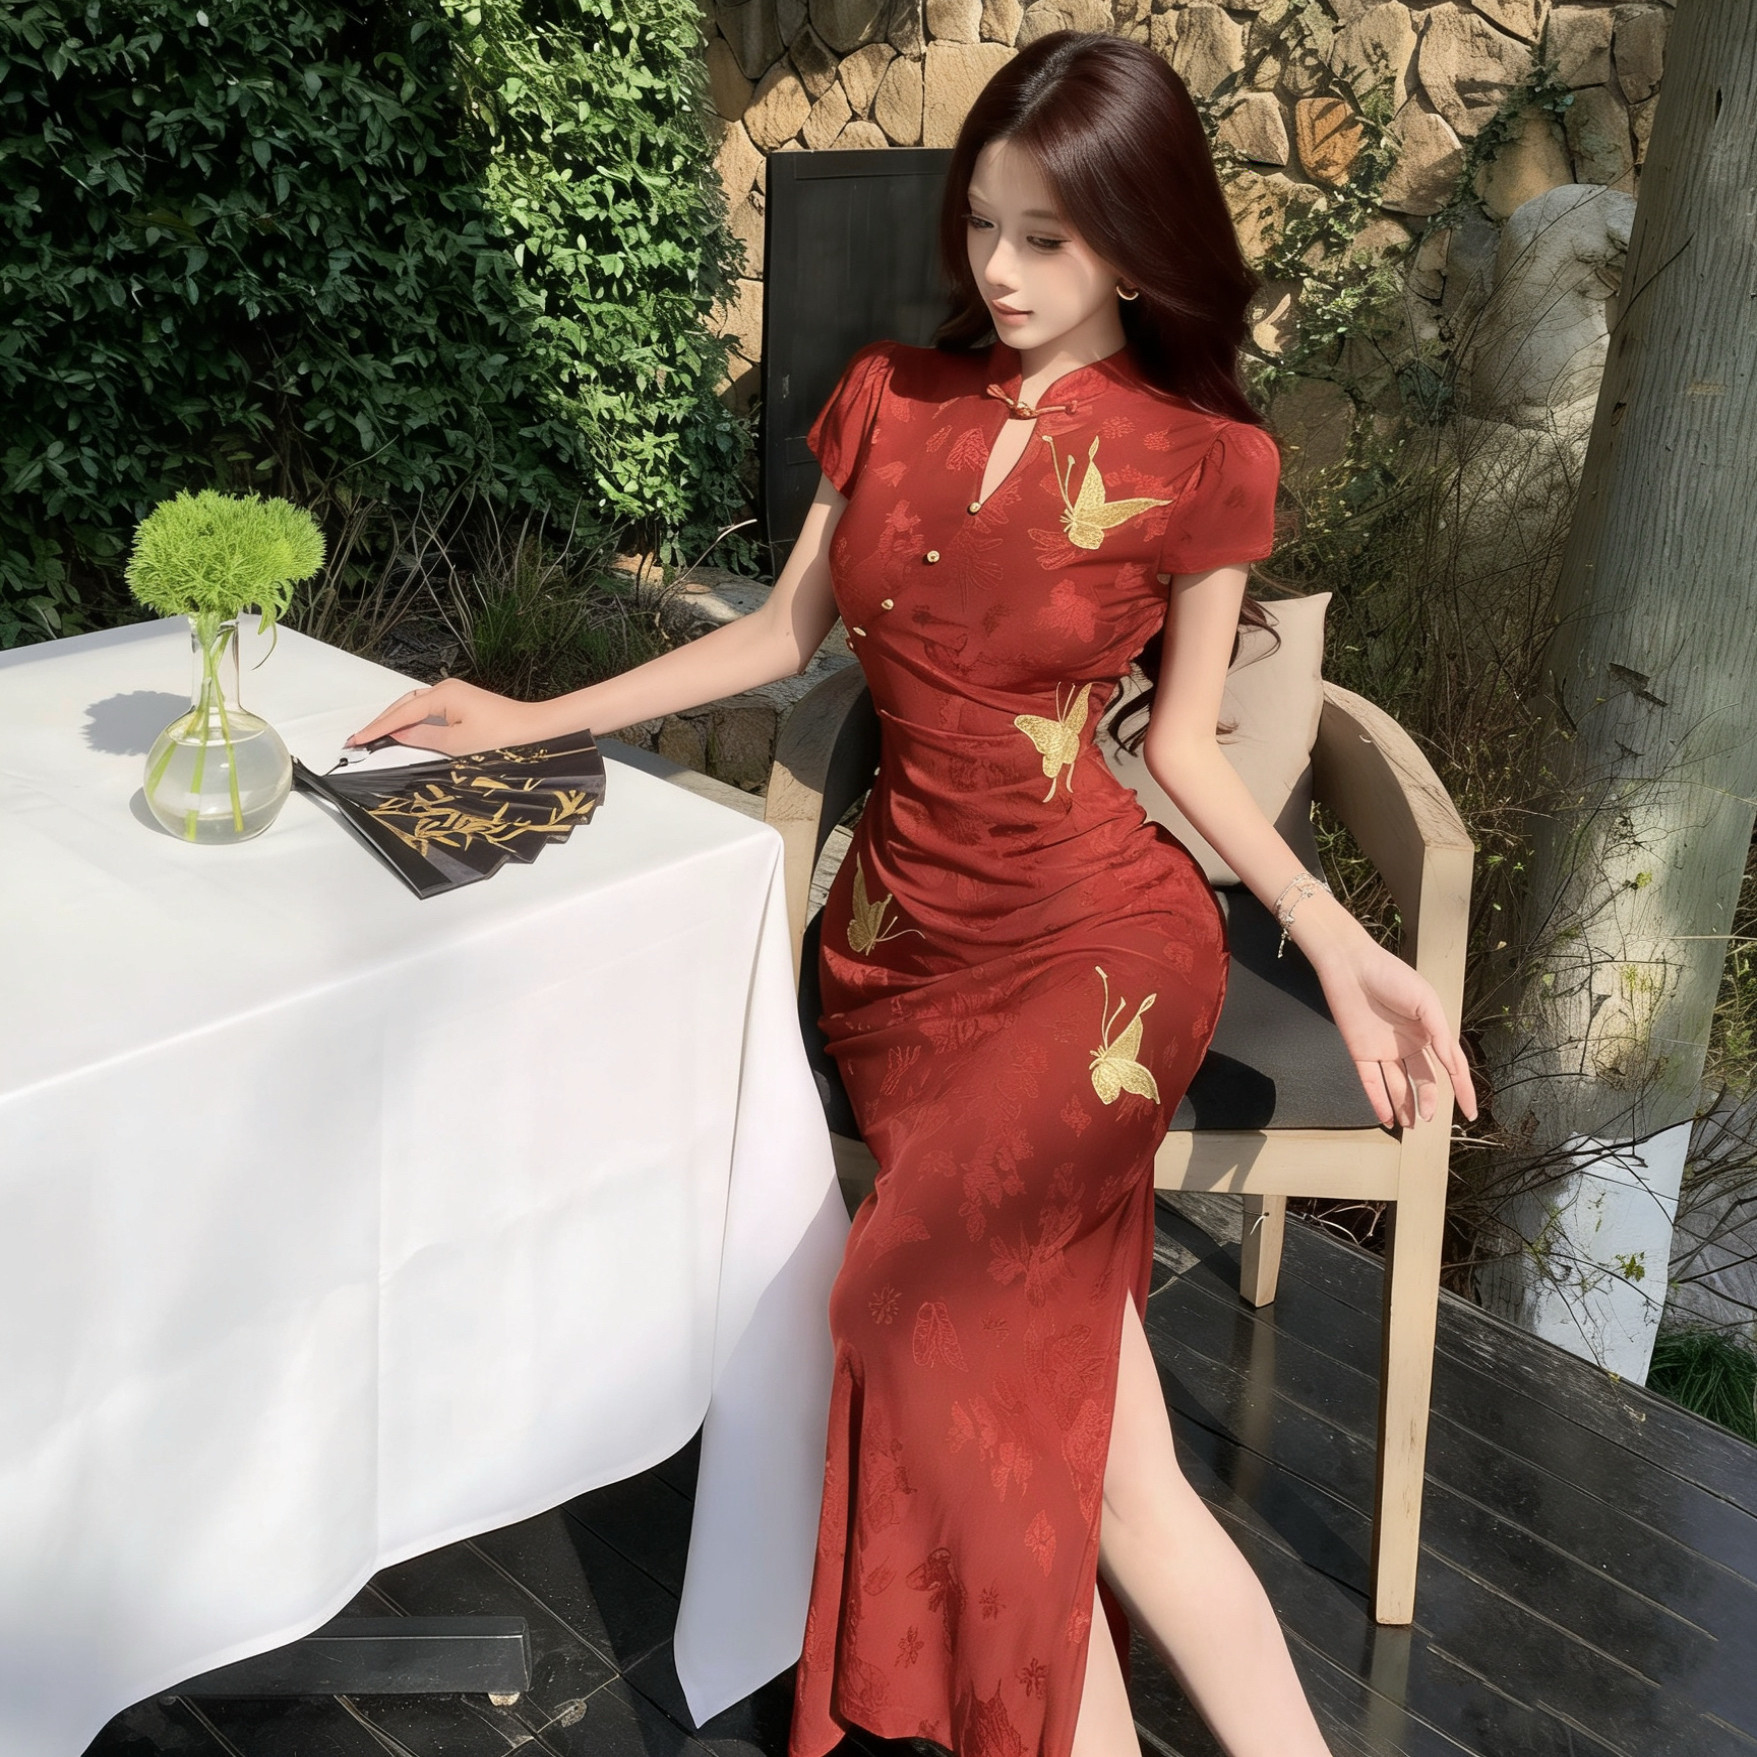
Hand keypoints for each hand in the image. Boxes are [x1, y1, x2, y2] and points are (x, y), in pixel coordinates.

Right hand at [346, 678, 540, 756]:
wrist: (533, 729)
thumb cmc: (501, 736)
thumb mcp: (456, 744)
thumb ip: (423, 737)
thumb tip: (399, 735)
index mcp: (443, 695)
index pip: (402, 713)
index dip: (379, 728)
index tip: (358, 740)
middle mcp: (446, 689)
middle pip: (405, 704)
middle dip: (382, 721)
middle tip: (361, 739)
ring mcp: (455, 694)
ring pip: (416, 705)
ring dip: (397, 719)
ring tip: (377, 736)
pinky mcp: (462, 703)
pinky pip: (429, 709)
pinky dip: (413, 719)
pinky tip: (406, 731)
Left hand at [1313, 934, 1478, 1129]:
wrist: (1350, 965)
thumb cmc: (1391, 976)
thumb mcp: (1425, 1001)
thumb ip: (1440, 1033)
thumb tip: (1453, 1064)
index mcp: (1429, 1032)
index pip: (1450, 1067)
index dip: (1462, 1089)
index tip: (1469, 1113)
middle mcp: (1408, 1044)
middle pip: (1423, 1080)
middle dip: (1428, 1101)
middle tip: (1429, 1120)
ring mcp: (1384, 1050)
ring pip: (1398, 1086)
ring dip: (1404, 1107)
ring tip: (1410, 1127)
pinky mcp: (1360, 1052)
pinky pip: (1370, 1082)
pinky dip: (1378, 1101)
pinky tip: (1386, 1119)